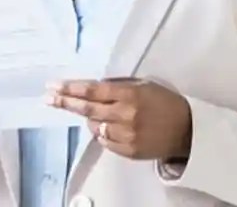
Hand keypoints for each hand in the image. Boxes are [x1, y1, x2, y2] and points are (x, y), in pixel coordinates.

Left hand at [46, 78, 191, 160]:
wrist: (187, 130)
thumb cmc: (164, 102)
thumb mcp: (143, 85)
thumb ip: (117, 87)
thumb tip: (90, 88)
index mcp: (130, 95)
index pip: (93, 91)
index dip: (71, 88)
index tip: (55, 86)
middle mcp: (126, 115)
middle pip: (87, 109)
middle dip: (65, 102)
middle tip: (49, 98)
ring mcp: (126, 135)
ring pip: (94, 127)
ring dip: (89, 119)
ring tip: (93, 113)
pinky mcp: (128, 151)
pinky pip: (104, 141)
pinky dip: (101, 132)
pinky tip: (108, 126)